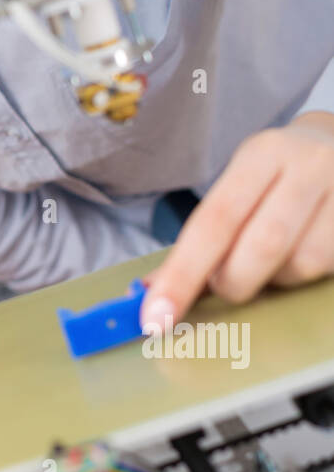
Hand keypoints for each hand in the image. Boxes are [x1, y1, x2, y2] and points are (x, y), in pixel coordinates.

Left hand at [140, 111, 333, 332]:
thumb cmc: (277, 175)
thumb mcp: (237, 186)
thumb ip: (202, 235)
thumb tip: (154, 289)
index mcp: (262, 154)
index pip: (214, 220)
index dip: (182, 274)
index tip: (157, 317)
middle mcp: (307, 167)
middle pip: (261, 246)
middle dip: (232, 281)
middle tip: (223, 283)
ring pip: (299, 265)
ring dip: (273, 280)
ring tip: (269, 261)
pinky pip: (325, 270)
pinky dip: (300, 277)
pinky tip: (296, 256)